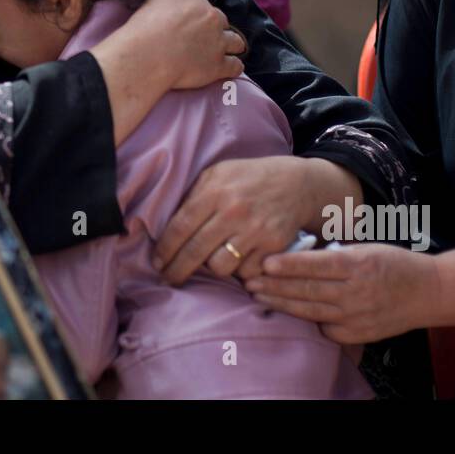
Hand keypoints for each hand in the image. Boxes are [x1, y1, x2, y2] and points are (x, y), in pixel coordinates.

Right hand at [128, 0, 244, 89]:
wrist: (148, 55)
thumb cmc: (146, 28)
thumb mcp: (157, 0)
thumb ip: (174, 0)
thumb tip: (178, 7)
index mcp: (196, 1)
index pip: (205, 6)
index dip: (200, 16)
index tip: (194, 25)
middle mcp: (212, 18)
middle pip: (222, 22)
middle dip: (217, 29)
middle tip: (206, 39)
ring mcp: (218, 43)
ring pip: (236, 42)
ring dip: (232, 46)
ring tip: (226, 52)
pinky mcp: (219, 66)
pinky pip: (236, 66)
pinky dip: (234, 67)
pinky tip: (231, 69)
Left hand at [154, 156, 361, 284]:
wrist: (297, 183)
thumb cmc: (249, 178)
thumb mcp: (218, 174)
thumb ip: (194, 196)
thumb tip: (165, 226)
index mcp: (215, 190)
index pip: (180, 226)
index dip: (165, 249)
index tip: (157, 262)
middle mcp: (234, 211)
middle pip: (196, 252)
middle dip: (177, 270)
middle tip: (169, 278)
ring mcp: (255, 230)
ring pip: (220, 267)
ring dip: (213, 267)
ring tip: (212, 260)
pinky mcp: (273, 246)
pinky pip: (246, 272)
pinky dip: (240, 270)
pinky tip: (239, 259)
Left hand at [245, 242, 454, 343]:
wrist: (429, 292)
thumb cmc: (395, 263)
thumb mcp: (367, 247)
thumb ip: (336, 254)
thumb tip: (298, 255)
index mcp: (359, 264)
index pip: (317, 265)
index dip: (289, 265)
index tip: (265, 262)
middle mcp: (357, 292)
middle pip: (308, 290)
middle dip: (275, 286)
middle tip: (249, 280)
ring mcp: (358, 316)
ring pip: (312, 310)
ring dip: (282, 303)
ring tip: (258, 294)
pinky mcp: (360, 333)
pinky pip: (327, 328)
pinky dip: (308, 320)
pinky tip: (288, 312)